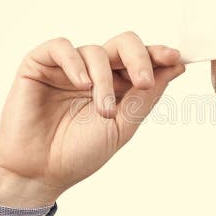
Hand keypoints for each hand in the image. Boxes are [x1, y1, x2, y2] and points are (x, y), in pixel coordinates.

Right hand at [0, 32, 184, 206]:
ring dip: (104, 80)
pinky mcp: (39, 65)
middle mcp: (94, 72)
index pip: (142, 60)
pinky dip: (74, 61)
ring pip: (95, 51)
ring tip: (103, 110)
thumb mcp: (122, 126)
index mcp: (118, 85)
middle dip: (139, 58)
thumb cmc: (79, 153)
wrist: (39, 172)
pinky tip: (81, 83)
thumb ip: (145, 96)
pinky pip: (60, 47)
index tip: (175, 58)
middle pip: (123, 44)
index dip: (158, 54)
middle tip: (143, 80)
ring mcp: (68, 67)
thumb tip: (176, 67)